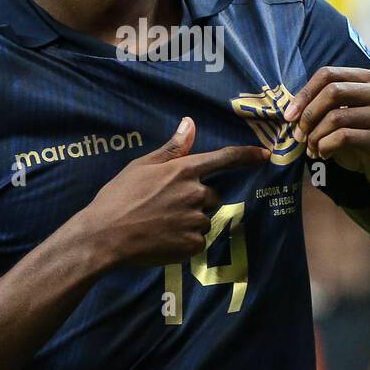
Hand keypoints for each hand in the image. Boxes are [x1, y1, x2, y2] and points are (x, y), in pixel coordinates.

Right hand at [83, 117, 268, 267]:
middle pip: (212, 196)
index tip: (265, 154)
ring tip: (160, 225)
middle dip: (197, 200)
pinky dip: (184, 241)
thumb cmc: (118, 197)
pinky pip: (197, 241)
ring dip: (190, 222)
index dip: (247, 155)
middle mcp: (195, 194)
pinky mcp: (192, 246)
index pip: (225, 158)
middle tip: (167, 207)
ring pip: (204, 220)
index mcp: (184, 171)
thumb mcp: (142, 166)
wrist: (104, 236)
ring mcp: (195, 221)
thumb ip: (172, 148)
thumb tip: (190, 123)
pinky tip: (162, 239)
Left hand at [284, 67, 369, 192]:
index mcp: (367, 79)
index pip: (327, 74)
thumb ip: (325, 106)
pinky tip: (324, 155)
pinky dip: (325, 147)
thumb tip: (290, 109)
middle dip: (308, 115)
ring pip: (335, 117)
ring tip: (312, 149)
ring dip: (315, 136)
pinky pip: (343, 137)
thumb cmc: (363, 138)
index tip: (289, 115)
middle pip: (332, 91)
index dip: (304, 94)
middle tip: (298, 134)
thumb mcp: (345, 116)